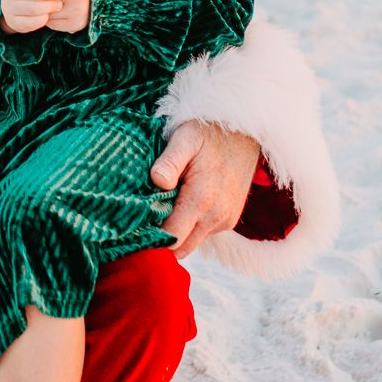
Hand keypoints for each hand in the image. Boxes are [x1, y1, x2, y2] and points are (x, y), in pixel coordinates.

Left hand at [151, 121, 259, 258]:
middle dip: (161, 239)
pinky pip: (203, 233)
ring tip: (165, 206)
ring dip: (177, 232)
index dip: (150, 236)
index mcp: (202, 200)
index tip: (136, 224)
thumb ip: (170, 161)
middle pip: (180, 248)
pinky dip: (190, 226)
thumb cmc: (209, 133)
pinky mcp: (230, 220)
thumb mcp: (185, 138)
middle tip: (145, 218)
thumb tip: (157, 181)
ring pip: (191, 242)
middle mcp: (216, 217)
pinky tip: (182, 203)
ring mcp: (225, 220)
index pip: (171, 239)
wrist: (246, 133)